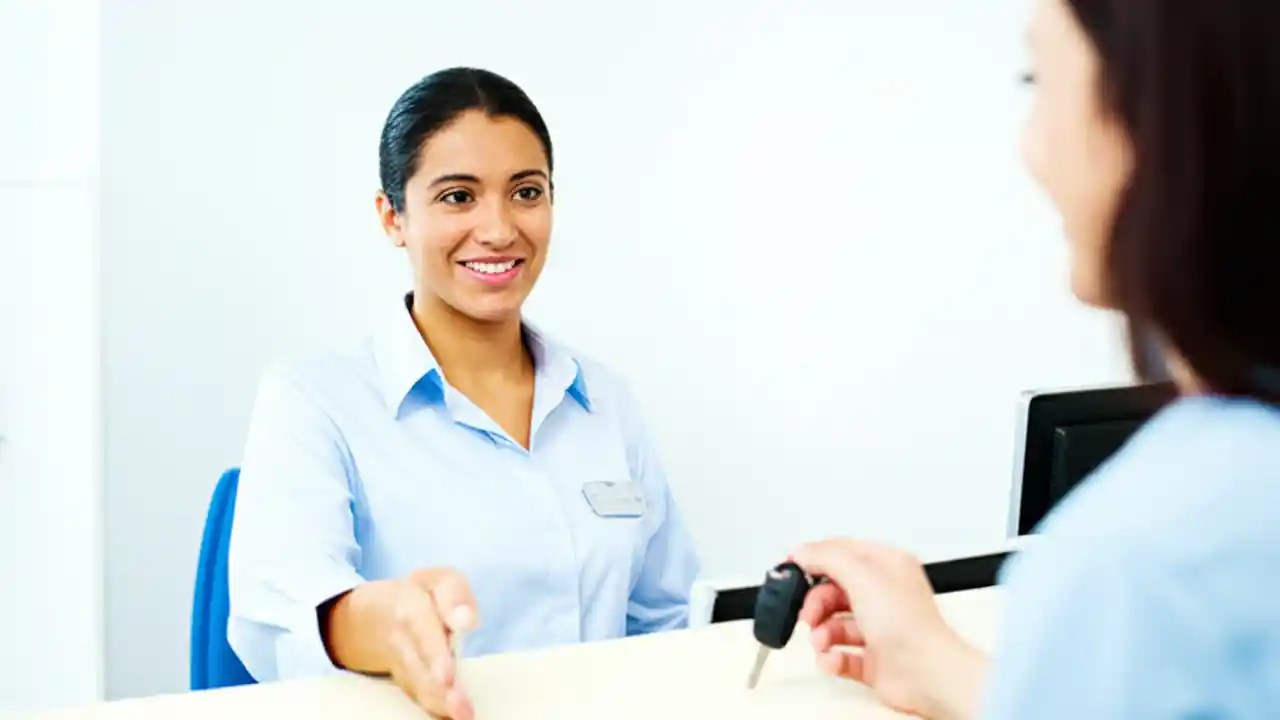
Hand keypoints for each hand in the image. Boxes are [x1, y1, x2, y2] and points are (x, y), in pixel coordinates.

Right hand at [385, 569, 477, 718]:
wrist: (371, 616)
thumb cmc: (418, 596)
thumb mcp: (437, 580)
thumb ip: (454, 594)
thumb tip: (468, 620)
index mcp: (408, 608)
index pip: (421, 631)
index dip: (434, 655)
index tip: (447, 676)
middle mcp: (400, 641)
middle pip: (417, 667)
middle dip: (438, 689)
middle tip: (460, 709)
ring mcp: (398, 665)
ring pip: (415, 687)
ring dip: (437, 703)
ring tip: (461, 715)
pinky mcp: (403, 682)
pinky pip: (414, 696)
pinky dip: (431, 708)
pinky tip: (449, 717)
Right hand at [790, 539, 986, 719]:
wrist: (928, 674)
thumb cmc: (910, 624)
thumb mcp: (862, 574)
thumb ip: (827, 557)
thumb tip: (803, 551)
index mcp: (887, 566)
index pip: (843, 552)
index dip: (815, 558)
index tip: (792, 567)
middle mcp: (883, 595)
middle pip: (833, 590)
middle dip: (816, 603)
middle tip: (810, 614)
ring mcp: (879, 628)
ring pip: (834, 625)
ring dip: (821, 633)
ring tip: (822, 641)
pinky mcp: (874, 659)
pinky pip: (841, 655)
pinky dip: (832, 659)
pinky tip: (833, 659)